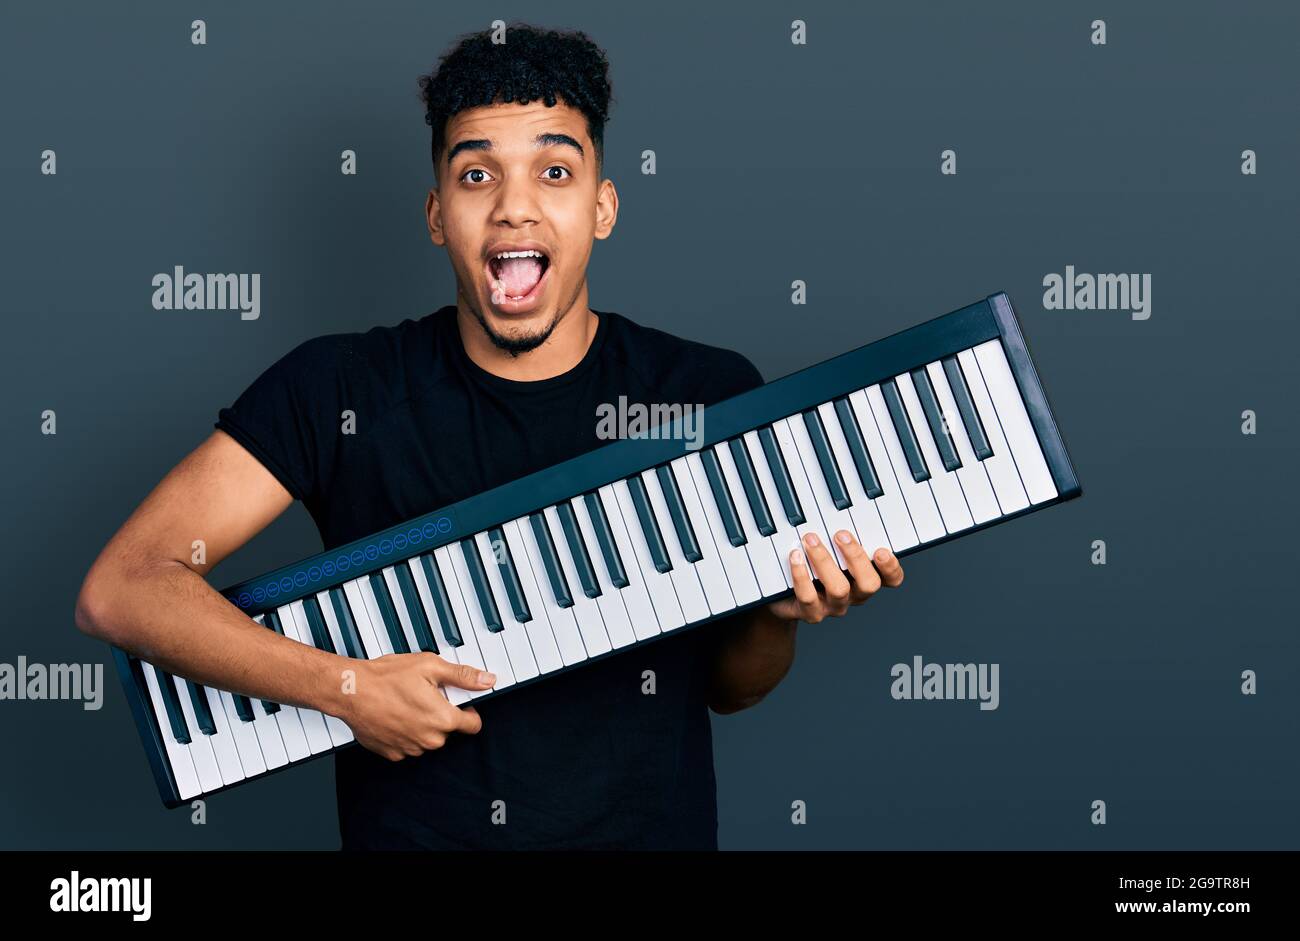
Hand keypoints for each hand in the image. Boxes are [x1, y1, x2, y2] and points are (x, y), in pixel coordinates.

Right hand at [338, 653, 494, 760]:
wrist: (351, 691)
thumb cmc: (386, 678)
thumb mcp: (431, 666)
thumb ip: (463, 676)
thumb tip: (487, 680)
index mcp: (443, 719)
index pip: (473, 725)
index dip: (469, 710)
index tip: (459, 701)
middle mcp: (429, 739)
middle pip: (448, 730)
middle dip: (442, 714)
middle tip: (425, 694)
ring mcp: (410, 749)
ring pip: (427, 738)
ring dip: (422, 724)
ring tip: (407, 703)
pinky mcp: (392, 753)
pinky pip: (408, 745)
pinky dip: (405, 733)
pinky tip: (395, 715)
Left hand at [766, 530, 903, 623]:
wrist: (783, 595)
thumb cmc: (813, 566)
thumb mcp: (830, 549)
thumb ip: (841, 537)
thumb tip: (841, 512)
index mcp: (865, 578)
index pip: (891, 579)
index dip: (891, 568)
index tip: (881, 550)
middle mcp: (854, 594)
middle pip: (869, 584)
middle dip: (856, 557)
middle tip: (840, 534)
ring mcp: (833, 606)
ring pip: (838, 589)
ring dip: (825, 560)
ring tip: (810, 539)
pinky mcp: (810, 612)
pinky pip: (808, 597)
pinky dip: (801, 574)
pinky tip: (795, 556)